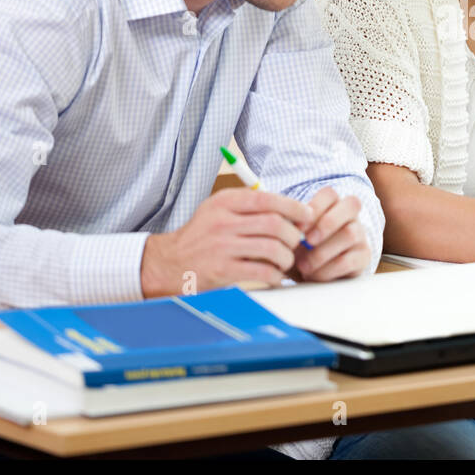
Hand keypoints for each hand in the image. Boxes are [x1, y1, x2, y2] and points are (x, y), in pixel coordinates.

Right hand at [141, 188, 311, 296]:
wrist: (167, 264)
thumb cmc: (200, 237)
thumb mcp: (217, 210)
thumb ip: (249, 207)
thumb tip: (291, 210)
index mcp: (224, 202)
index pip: (267, 198)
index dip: (293, 207)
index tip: (306, 215)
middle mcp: (222, 221)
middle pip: (274, 223)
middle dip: (293, 235)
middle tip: (296, 243)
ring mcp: (221, 246)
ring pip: (272, 247)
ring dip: (287, 256)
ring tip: (285, 261)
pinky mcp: (222, 270)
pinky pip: (262, 271)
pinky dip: (275, 275)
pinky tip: (275, 276)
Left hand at [292, 186, 372, 281]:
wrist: (314, 275)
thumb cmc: (301, 250)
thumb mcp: (293, 237)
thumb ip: (288, 227)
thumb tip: (282, 223)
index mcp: (333, 204)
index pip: (330, 194)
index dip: (315, 207)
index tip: (298, 227)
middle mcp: (351, 217)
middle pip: (351, 205)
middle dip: (326, 223)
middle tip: (307, 241)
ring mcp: (360, 236)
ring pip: (350, 233)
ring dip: (322, 251)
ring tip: (303, 266)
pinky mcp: (363, 258)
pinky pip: (349, 260)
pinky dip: (327, 269)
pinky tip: (313, 275)